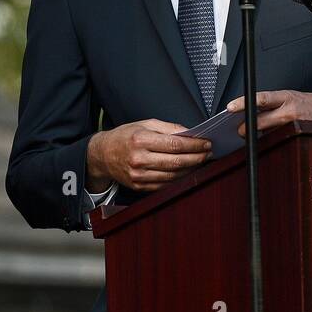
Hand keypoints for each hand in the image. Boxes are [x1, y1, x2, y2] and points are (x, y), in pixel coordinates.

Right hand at [86, 119, 212, 192]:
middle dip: (197, 157)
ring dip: (191, 169)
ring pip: (174, 175)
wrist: (102, 155)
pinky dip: (180, 178)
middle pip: (176, 162)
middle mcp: (139, 159)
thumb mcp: (144, 124)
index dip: (194, 145)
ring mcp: (139, 176)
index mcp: (140, 140)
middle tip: (208, 153)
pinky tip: (187, 171)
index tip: (206, 142)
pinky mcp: (140, 187)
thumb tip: (190, 133)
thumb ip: (168, 128)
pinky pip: (166, 184)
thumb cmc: (124, 137)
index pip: (174, 144)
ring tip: (201, 161)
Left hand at [225, 90, 311, 136]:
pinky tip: (265, 137)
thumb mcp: (287, 96)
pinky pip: (277, 139)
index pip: (260, 99)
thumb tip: (248, 110)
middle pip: (261, 121)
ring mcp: (293, 125)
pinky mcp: (296, 135)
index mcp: (285, 97)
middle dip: (247, 127)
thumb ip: (269, 102)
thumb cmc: (304, 102)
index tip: (230, 107)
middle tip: (239, 130)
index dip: (244, 103)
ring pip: (268, 132)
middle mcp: (289, 111)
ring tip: (251, 133)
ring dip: (257, 134)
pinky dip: (269, 138)